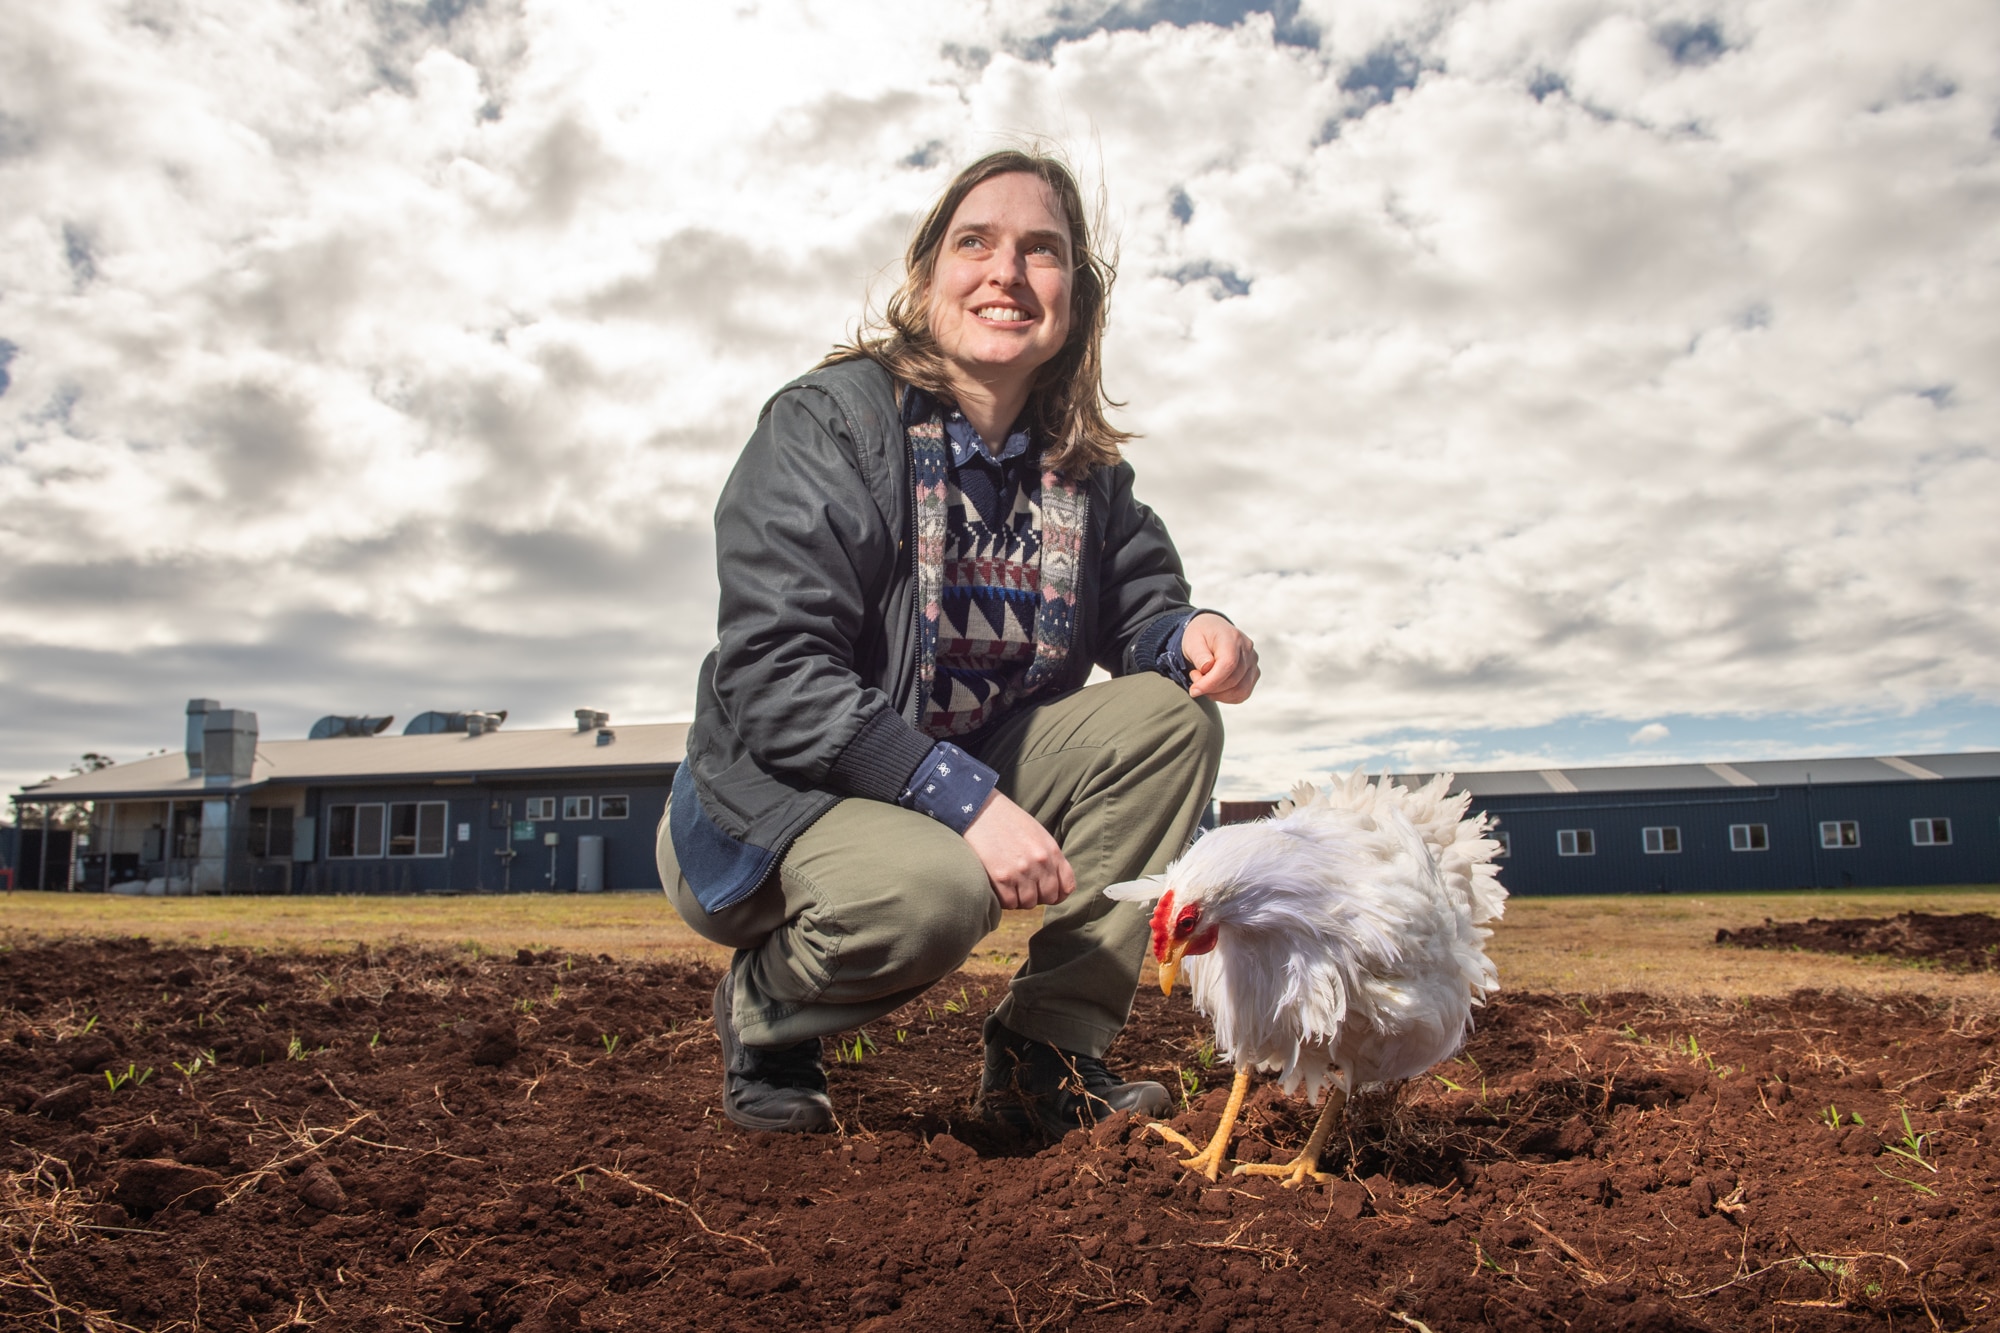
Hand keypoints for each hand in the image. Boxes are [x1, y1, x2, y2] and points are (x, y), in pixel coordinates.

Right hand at [962, 790, 1075, 909]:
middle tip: (1025, 888)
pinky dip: (1005, 900)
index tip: (1047, 892)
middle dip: (1038, 896)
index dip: (1058, 893)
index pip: (1067, 886)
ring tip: (1011, 885)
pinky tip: (1000, 887)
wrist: (981, 809)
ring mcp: (1021, 871)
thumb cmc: (1009, 821)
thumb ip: (1049, 857)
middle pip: (1048, 897)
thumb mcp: (1038, 835)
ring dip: (1019, 899)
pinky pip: (1009, 903)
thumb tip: (1053, 883)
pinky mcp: (1000, 877)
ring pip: (1028, 903)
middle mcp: (1040, 862)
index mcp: (1052, 851)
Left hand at [1183, 613, 1259, 702]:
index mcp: (1232, 637)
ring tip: (1204, 682)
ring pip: (1240, 690)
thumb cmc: (1200, 636)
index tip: (1194, 690)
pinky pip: (1242, 693)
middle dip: (1210, 687)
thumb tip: (1206, 668)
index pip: (1228, 665)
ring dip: (1218, 694)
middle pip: (1233, 680)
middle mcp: (1247, 649)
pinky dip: (1226, 697)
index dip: (1211, 682)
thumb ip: (1199, 655)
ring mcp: (1253, 662)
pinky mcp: (1253, 673)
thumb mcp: (1192, 640)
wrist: (1212, 630)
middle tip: (1194, 678)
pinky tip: (1214, 687)